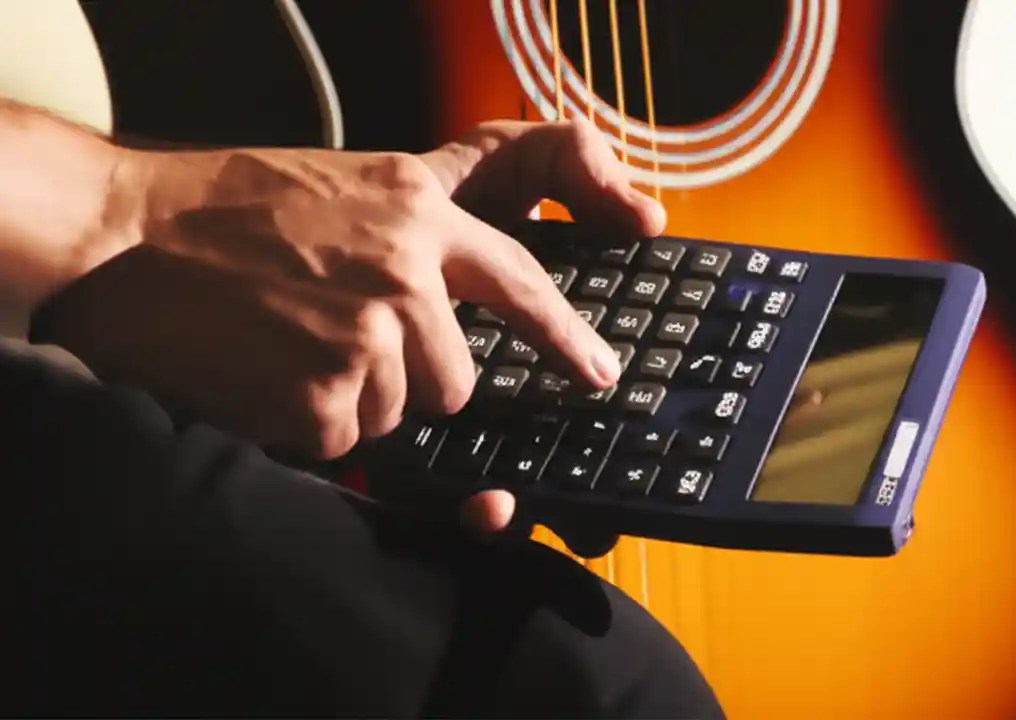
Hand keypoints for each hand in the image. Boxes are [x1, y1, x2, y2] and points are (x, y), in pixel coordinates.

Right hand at [33, 119, 664, 534]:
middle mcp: (410, 271)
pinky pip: (342, 437)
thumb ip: (415, 236)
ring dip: (350, 399)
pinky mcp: (329, 394)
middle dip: (410, 380)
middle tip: (333, 343)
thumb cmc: (223, 209)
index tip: (599, 373)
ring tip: (285, 345)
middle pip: (455, 378)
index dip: (566, 336)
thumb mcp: (344, 187)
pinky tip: (262, 372)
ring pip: (398, 411)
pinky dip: (304, 422)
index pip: (521, 282)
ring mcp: (372, 334)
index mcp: (419, 210)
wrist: (123, 234)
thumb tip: (454, 303)